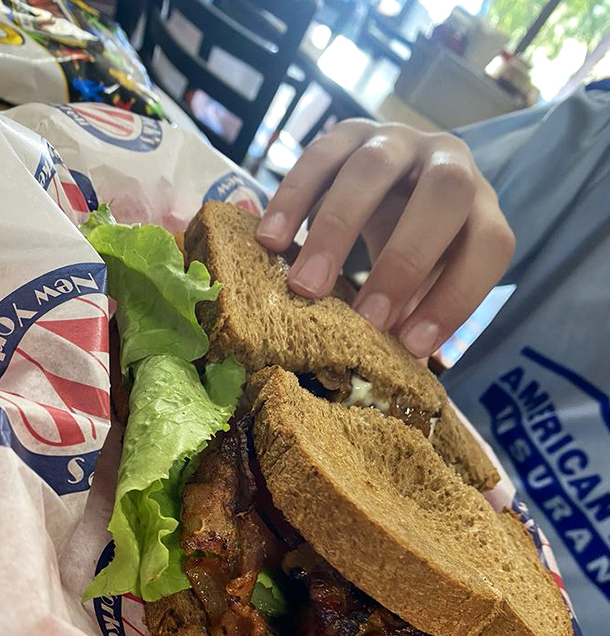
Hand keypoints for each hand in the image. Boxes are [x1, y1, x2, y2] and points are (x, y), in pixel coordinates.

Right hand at [256, 120, 514, 358]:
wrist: (391, 186)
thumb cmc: (412, 251)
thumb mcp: (426, 284)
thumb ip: (417, 318)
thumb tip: (401, 380)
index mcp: (481, 208)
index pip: (488, 245)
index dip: (456, 297)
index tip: (409, 346)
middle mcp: (450, 162)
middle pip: (443, 195)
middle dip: (404, 260)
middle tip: (364, 319)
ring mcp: (398, 140)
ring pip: (372, 169)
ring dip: (336, 231)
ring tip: (304, 287)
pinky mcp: (348, 132)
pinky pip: (318, 157)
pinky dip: (292, 201)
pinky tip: (270, 242)